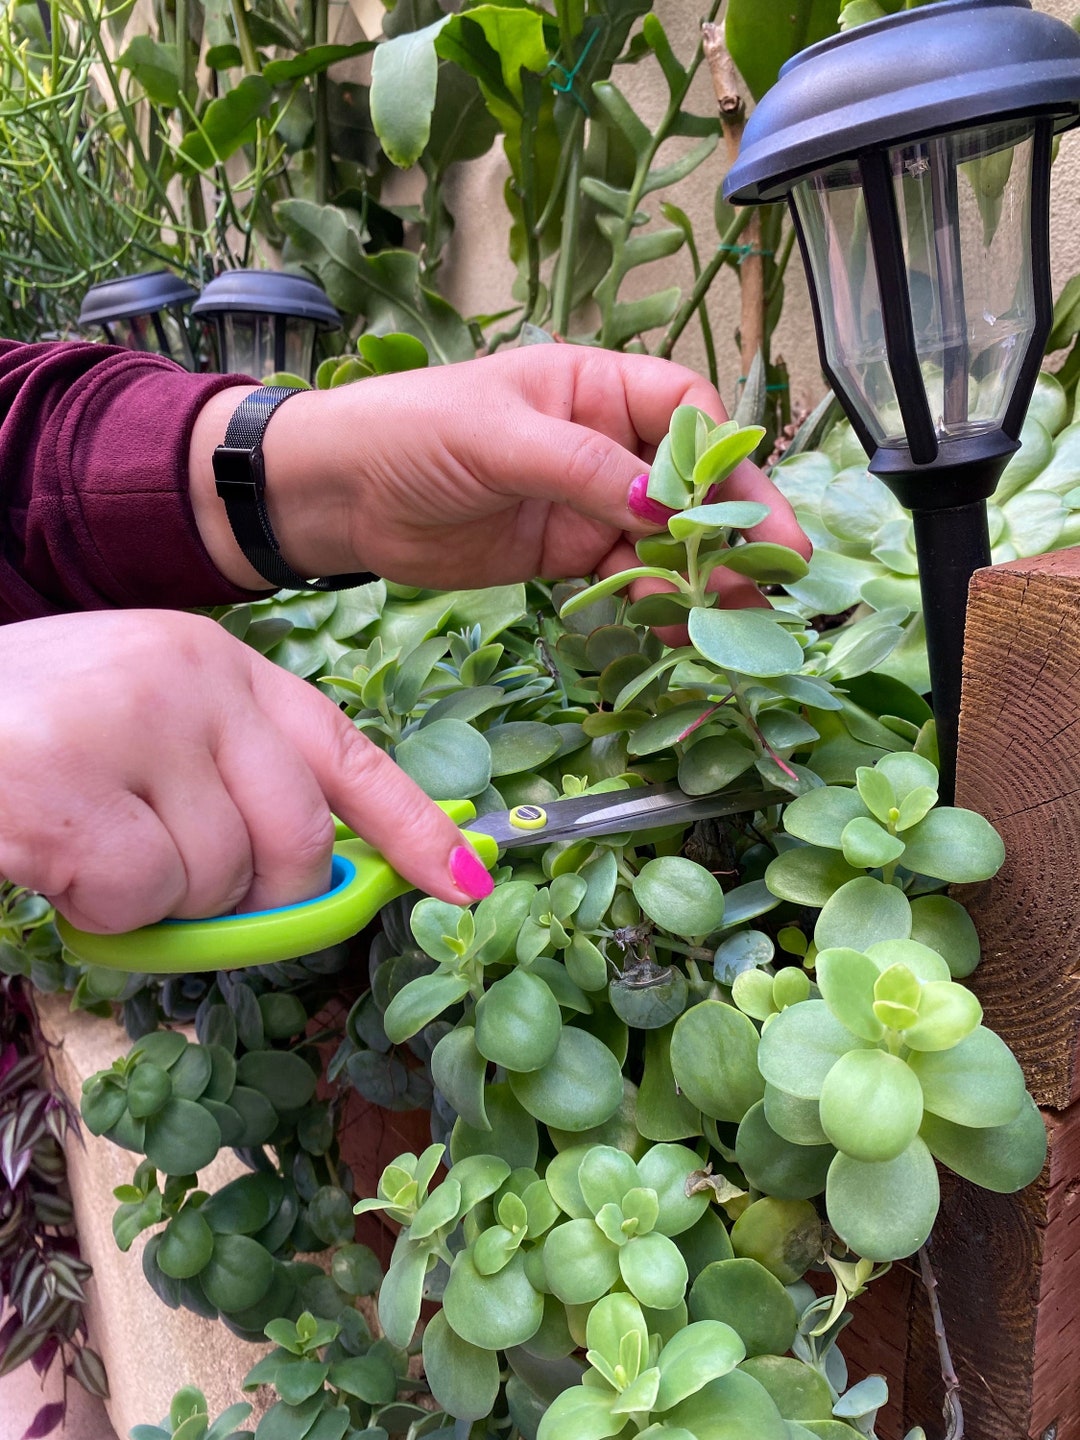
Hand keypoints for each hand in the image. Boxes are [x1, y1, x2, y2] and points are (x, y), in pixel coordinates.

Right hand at [0, 612, 491, 933]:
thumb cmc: (26, 730)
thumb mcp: (140, 725)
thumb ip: (225, 776)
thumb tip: (316, 874)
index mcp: (219, 663)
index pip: (348, 752)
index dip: (414, 826)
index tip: (466, 882)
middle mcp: (191, 677)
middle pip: (296, 839)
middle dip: (251, 891)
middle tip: (168, 874)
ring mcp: (131, 724)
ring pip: (218, 879)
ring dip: (158, 898)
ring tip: (88, 844)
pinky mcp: (66, 786)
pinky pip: (141, 897)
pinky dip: (102, 910)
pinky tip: (51, 861)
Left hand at [190, 347, 809, 595]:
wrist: (336, 496)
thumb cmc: (409, 433)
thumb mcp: (496, 436)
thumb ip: (579, 469)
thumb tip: (663, 513)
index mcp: (593, 388)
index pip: (684, 411)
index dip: (722, 455)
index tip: (744, 506)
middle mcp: (601, 443)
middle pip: (689, 484)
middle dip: (733, 527)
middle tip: (778, 577)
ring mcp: (586, 503)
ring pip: (663, 540)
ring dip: (700, 577)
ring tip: (736, 620)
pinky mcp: (563, 556)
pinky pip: (623, 581)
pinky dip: (650, 606)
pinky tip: (675, 633)